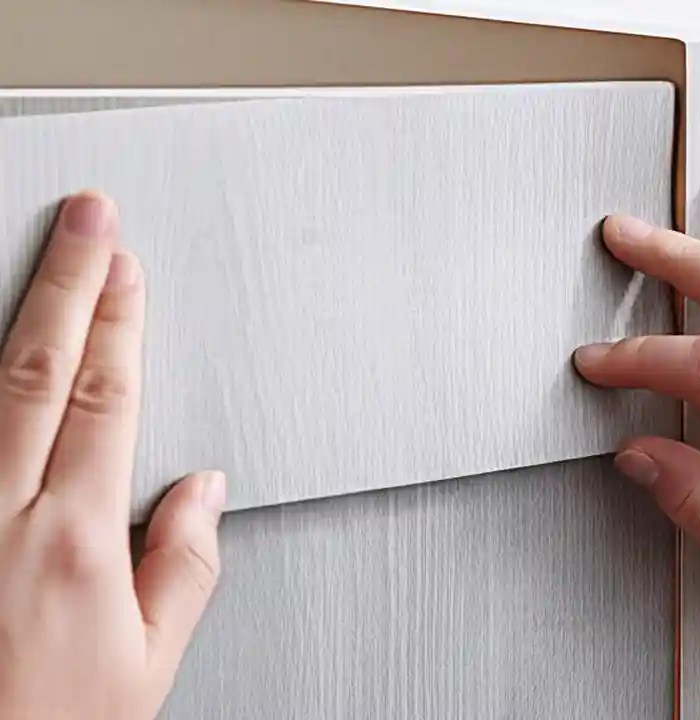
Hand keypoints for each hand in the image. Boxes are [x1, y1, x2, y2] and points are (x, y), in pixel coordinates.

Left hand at [0, 193, 223, 719]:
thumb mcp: (145, 666)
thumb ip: (181, 569)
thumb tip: (202, 494)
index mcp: (72, 543)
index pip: (105, 400)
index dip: (118, 323)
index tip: (124, 268)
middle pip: (38, 369)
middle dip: (67, 283)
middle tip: (84, 221)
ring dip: (19, 316)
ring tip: (38, 263)